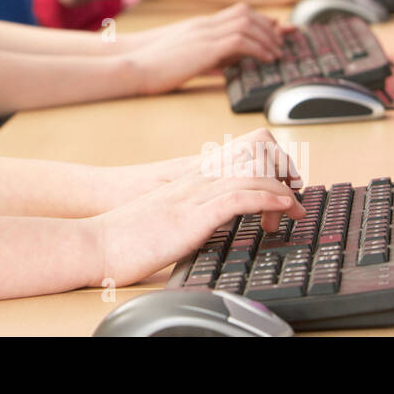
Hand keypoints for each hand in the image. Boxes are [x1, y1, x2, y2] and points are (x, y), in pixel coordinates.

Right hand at [90, 157, 305, 287]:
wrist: (97, 243)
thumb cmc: (126, 236)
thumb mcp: (167, 215)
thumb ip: (192, 210)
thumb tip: (216, 221)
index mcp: (190, 177)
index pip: (240, 150)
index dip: (269, 161)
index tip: (283, 185)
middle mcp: (195, 179)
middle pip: (253, 152)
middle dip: (283, 170)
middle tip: (294, 196)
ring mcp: (194, 195)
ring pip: (252, 172)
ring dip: (283, 189)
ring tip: (296, 209)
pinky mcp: (192, 216)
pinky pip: (239, 197)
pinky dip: (269, 199)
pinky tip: (283, 208)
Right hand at [128, 3, 286, 94]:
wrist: (134, 66)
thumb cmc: (154, 65)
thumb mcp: (186, 56)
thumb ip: (209, 54)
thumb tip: (231, 62)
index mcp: (199, 25)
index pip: (237, 12)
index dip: (261, 20)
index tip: (277, 30)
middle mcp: (204, 25)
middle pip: (246, 13)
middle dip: (269, 27)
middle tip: (282, 43)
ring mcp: (203, 34)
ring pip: (247, 24)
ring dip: (267, 38)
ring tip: (277, 53)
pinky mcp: (204, 48)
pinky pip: (240, 41)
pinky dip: (259, 49)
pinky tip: (267, 59)